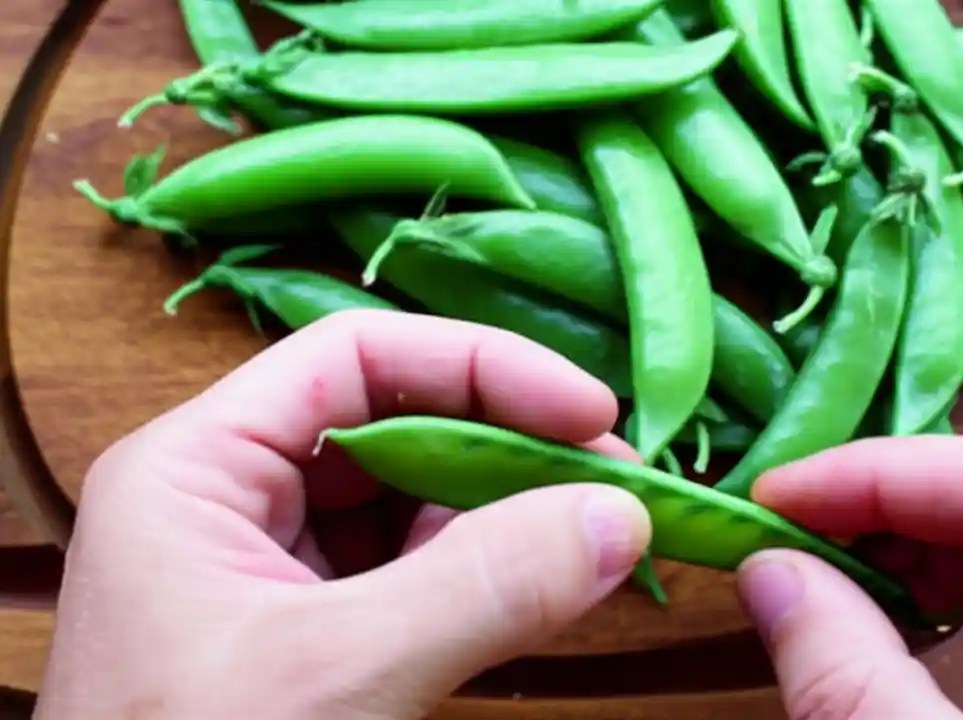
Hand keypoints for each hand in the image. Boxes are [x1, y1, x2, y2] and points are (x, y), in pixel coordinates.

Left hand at [35, 310, 651, 718]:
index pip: (355, 359)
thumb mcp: (337, 675)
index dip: (481, 366)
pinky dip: (491, 578)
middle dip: (510, 445)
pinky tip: (553, 586)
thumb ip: (484, 588)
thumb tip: (622, 516)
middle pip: (396, 424)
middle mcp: (236, 500)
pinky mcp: (316, 636)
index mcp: (198, 467)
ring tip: (602, 532)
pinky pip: (418, 576)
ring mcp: (277, 571)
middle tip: (617, 479)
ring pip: (416, 503)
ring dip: (511, 513)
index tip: (588, 409)